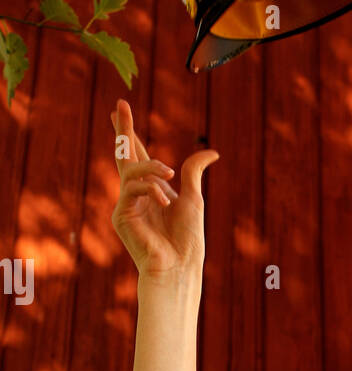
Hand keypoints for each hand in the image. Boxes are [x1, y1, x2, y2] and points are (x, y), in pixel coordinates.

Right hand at [110, 98, 219, 278]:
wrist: (179, 266)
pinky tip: (163, 200)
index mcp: (152, 190)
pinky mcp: (121, 216)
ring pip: (131, 170)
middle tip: (120, 104)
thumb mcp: (193, 198)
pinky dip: (148, 189)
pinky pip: (130, 189)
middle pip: (125, 156)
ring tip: (170, 174)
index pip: (138, 156)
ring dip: (151, 168)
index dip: (130, 133)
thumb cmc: (187, 238)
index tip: (121, 108)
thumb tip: (211, 152)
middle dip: (123, 130)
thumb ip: (193, 172)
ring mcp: (126, 205)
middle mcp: (136, 195)